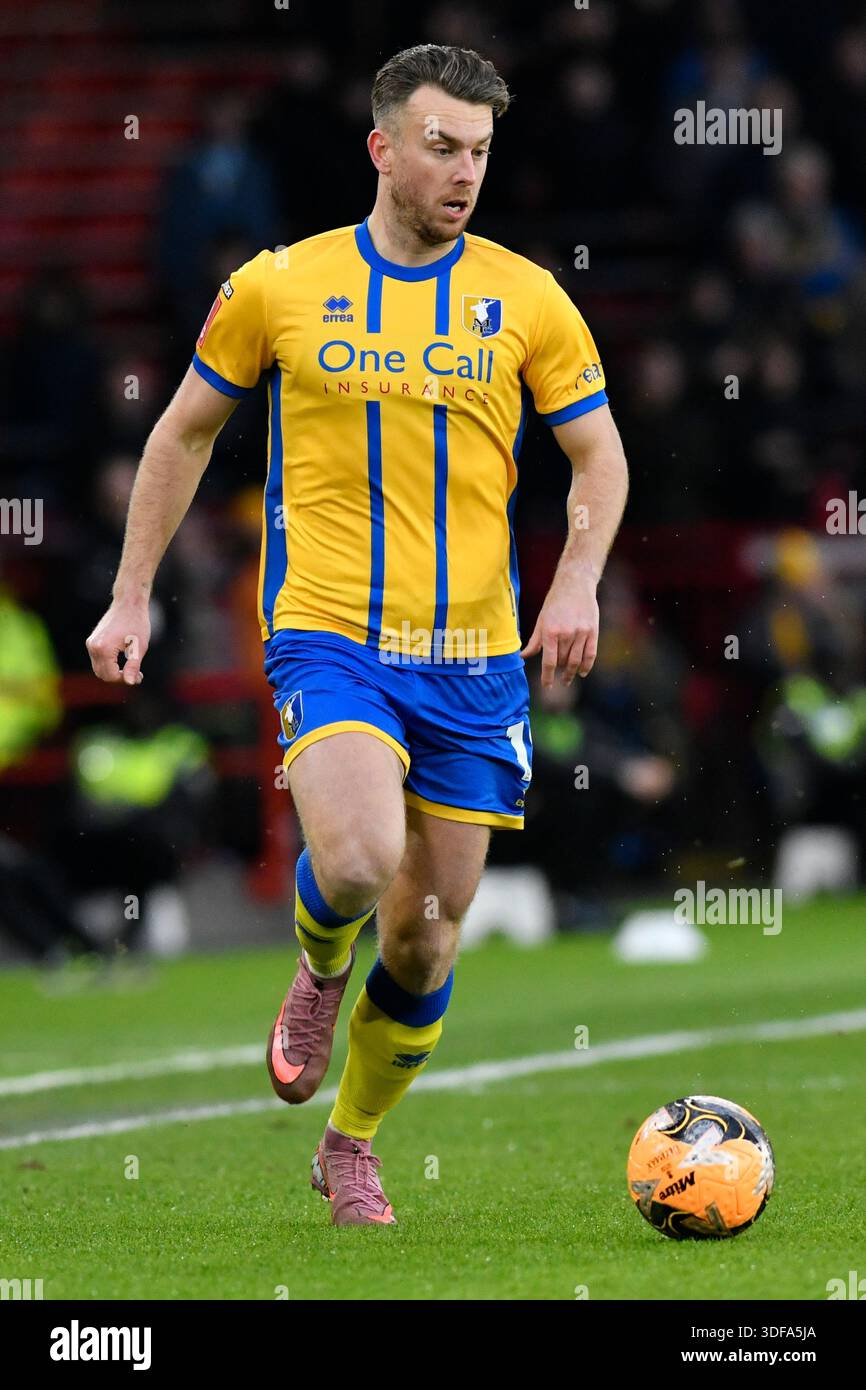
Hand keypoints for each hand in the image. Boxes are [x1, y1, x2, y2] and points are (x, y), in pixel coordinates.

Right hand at [86, 600, 150, 684]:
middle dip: (119, 677)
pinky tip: (123, 660)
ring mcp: (91, 643)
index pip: (110, 676)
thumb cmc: (137, 623)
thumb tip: (130, 683)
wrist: (128, 603)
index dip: (125, 679)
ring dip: (113, 672)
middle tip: (136, 673)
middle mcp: (93, 646)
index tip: (139, 675)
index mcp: (103, 649)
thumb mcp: (139, 647)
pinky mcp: (92, 641)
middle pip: (102, 674)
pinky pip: (98, 660)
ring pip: (99, 668)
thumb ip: (133, 666)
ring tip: (132, 667)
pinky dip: (109, 664)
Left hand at [520, 570, 598, 686]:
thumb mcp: (541, 620)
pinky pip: (591, 654)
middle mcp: (566, 633)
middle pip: (563, 661)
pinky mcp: (593, 631)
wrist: (575, 583)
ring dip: (572, 672)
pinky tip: (582, 672)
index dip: (548, 677)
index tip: (547, 686)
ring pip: (576, 660)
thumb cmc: (555, 602)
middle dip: (559, 670)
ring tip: (568, 679)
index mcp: (550, 631)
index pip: (549, 662)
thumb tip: (522, 656)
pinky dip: (587, 666)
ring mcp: (581, 633)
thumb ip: (534, 641)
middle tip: (557, 674)